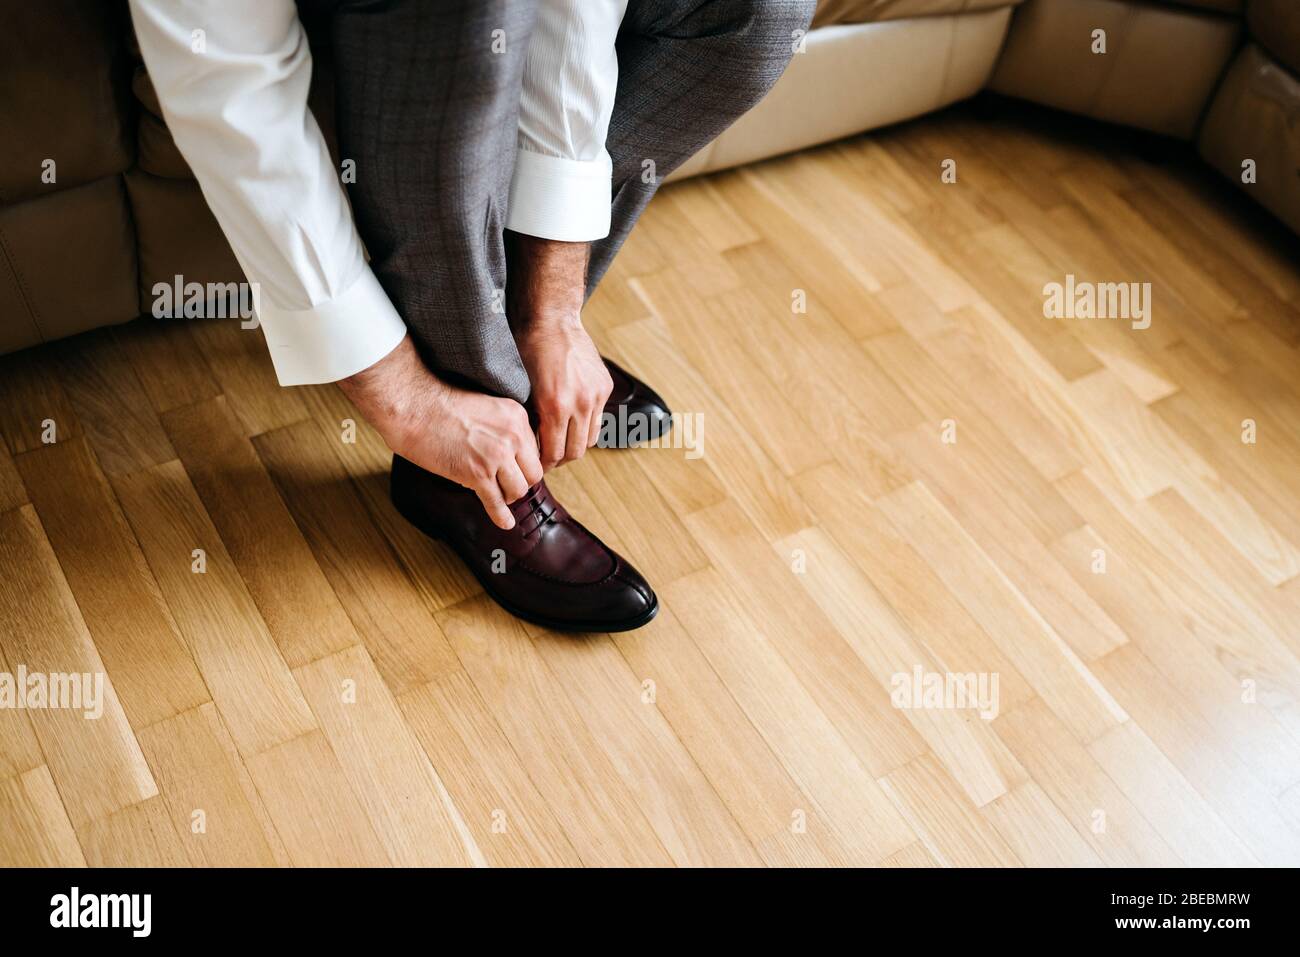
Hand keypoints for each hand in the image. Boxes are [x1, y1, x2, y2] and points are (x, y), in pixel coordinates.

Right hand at [338, 335, 541, 529]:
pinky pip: (496, 502)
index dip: (524, 463)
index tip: (516, 470)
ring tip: (497, 494)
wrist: (414, 407)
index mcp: (517, 416)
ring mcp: (496, 457)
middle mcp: (512, 436)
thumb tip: (512, 454)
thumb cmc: (441, 404)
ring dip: (508, 496)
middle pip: (533, 474)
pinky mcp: (477, 474)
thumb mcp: (487, 405)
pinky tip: (505, 523)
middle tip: (507, 484)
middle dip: (520, 481)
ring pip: (518, 491)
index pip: (535, 451)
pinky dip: (500, 516)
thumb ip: (504, 427)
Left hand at [516, 318, 612, 469]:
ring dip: (576, 444)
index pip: (554, 453)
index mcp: (556, 406)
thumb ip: (531, 419)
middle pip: (576, 451)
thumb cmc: (528, 350)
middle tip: (548, 458)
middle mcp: (580, 403)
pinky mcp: (605, 386)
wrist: (552, 319)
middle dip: (561, 459)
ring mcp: (596, 395)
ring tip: (561, 442)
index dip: (545, 465)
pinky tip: (571, 420)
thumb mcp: (521, 389)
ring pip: (591, 438)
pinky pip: (597, 417)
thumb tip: (529, 445)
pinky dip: (586, 424)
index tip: (537, 465)